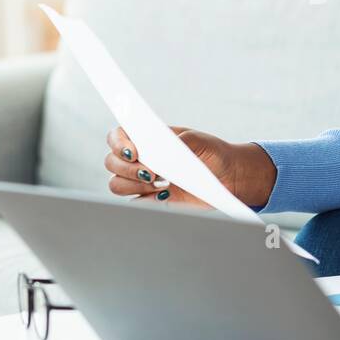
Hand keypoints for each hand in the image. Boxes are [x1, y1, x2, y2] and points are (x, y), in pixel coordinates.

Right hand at [104, 125, 275, 210]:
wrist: (227, 176)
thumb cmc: (210, 152)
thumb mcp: (199, 140)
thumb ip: (179, 142)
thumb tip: (160, 154)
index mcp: (146, 137)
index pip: (117, 136)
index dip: (119, 143)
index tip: (135, 152)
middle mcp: (139, 158)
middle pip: (111, 162)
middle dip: (128, 169)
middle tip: (153, 173)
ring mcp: (142, 180)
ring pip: (116, 184)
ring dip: (134, 185)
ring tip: (161, 184)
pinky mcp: (150, 200)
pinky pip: (133, 202)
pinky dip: (144, 199)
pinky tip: (165, 194)